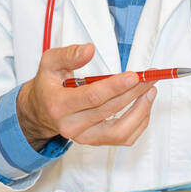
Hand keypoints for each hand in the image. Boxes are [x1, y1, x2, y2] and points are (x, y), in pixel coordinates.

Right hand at [17, 43, 155, 149]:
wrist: (41, 110)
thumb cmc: (48, 85)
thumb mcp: (49, 63)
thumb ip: (68, 54)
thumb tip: (89, 50)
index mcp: (59, 105)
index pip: (92, 97)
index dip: (116, 86)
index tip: (134, 76)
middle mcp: (71, 125)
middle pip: (110, 110)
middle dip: (134, 91)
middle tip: (149, 76)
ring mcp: (85, 136)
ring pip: (121, 131)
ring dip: (141, 110)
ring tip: (150, 90)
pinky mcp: (96, 141)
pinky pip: (124, 138)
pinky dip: (139, 122)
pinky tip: (144, 104)